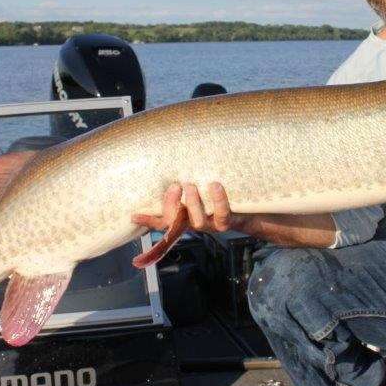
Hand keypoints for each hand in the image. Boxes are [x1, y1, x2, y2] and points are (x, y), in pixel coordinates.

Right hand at [131, 182, 248, 235]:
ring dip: (192, 203)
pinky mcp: (227, 222)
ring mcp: (211, 224)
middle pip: (175, 222)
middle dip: (171, 206)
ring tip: (191, 186)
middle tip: (175, 186)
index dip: (149, 220)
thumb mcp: (204, 188)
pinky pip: (221, 215)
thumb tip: (173, 160)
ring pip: (196, 222)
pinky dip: (218, 200)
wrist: (252, 209)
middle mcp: (195, 222)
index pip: (163, 220)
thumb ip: (189, 181)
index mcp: (186, 215)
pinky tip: (215, 185)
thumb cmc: (222, 194)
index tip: (133, 215)